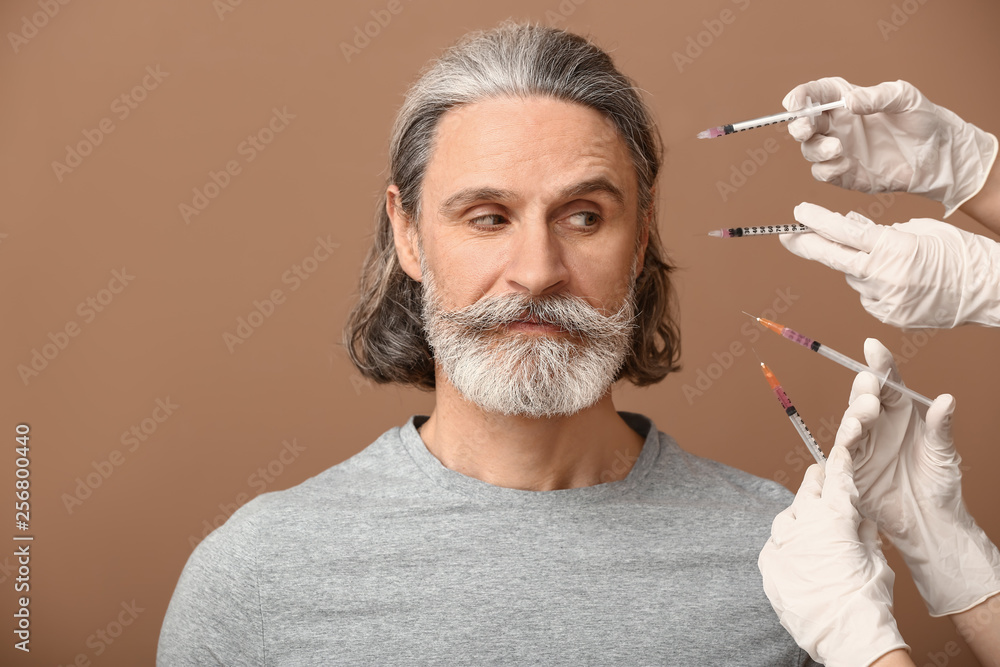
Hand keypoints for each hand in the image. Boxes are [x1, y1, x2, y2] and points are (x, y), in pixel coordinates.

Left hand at [759, 439, 907, 666]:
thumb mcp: (875, 558)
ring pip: (787, 517)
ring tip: (809, 519)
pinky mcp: (768, 565)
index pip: (835, 480)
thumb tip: (860, 519)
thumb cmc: (867, 599)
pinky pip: (775, 545)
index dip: (838, 463)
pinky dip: (785, 543)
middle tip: (818, 474)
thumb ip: (864, 532)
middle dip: (814, 482)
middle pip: (806, 492)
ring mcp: (782, 544)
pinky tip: (795, 550)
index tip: (836, 452)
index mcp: (833, 517)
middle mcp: (803, 524)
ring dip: (798, 514)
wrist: (847, 636)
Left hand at [781, 201, 999, 328]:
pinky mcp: (888, 317)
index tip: (798, 213)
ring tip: (893, 262)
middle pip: (833, 258)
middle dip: (807, 245)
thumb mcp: (919, 231)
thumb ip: (879, 231)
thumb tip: (848, 226)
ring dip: (859, 267)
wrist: (990, 292)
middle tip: (786, 236)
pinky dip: (874, 286)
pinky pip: (868, 296)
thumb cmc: (960, 253)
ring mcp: (884, 299)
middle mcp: (883, 275)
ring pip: (854, 278)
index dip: (818, 222)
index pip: (845, 233)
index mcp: (893, 248)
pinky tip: (900, 282)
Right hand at [783, 77, 997, 216]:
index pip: (815, 94)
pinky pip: (822, 173)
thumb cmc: (923, 121)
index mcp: (846, 101)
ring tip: (838, 148)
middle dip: (798, 126)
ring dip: (816, 149)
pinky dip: (827, 169)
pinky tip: (846, 164)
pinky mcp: (844, 174)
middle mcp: (837, 125)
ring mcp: (839, 150)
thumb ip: (877, 96)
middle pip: (803, 124)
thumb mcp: (906, 98)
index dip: (800, 97)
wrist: (938, 157)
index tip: (795, 103)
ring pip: (809, 150)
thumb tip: (850, 102)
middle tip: (807, 128)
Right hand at [837, 338, 999, 616]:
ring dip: (855, 414)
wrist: (929, 521)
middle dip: (864, 389)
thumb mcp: (944, 453)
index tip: (872, 346)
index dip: (880, 364)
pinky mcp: (852, 467)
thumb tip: (947, 399)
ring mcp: (864, 445)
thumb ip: (942, 427)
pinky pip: (844, 451)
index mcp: (903, 413)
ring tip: (864, 413)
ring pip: (852, 421)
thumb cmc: (939, 484)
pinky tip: (852, 435)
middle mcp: (880, 424)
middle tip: (869, 386)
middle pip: (865, 398)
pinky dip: (846, 442)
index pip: (890, 383)